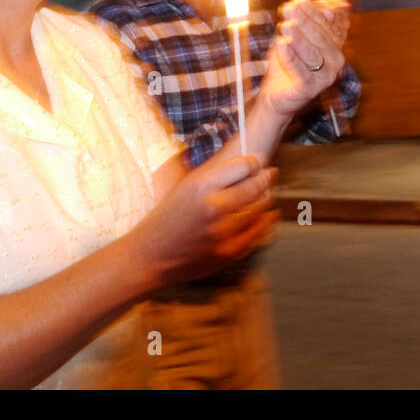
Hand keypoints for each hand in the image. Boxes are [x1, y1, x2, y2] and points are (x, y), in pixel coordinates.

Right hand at [128, 152, 277, 286]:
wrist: (150, 256)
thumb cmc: (165, 219)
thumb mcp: (184, 187)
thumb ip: (214, 176)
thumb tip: (245, 163)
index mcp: (201, 186)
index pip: (244, 165)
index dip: (255, 162)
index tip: (258, 162)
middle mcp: (214, 207)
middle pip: (256, 186)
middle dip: (266, 178)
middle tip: (270, 174)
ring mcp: (223, 233)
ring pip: (260, 209)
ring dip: (267, 198)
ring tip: (267, 192)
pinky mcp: (228, 252)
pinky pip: (258, 233)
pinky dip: (265, 221)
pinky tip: (268, 215)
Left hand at [258, 0, 346, 118]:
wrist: (276, 91)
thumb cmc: (288, 57)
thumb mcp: (299, 27)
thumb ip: (315, 4)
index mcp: (335, 42)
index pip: (334, 21)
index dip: (323, 7)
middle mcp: (334, 59)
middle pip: (322, 36)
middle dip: (305, 20)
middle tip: (289, 8)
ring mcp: (325, 75)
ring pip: (312, 53)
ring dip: (299, 38)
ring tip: (286, 26)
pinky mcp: (310, 89)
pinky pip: (301, 71)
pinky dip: (291, 58)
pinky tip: (283, 45)